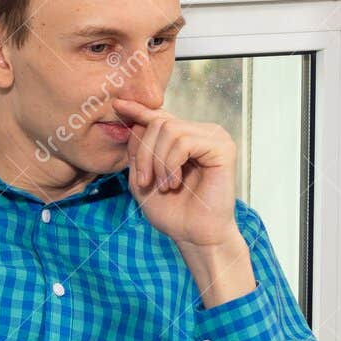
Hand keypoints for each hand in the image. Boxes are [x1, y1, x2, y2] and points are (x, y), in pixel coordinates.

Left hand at [113, 98, 240, 248]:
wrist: (195, 236)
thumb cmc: (173, 212)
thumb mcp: (143, 179)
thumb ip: (137, 152)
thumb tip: (133, 124)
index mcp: (186, 138)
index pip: (160, 116)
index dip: (138, 109)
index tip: (117, 105)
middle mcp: (202, 133)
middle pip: (159, 122)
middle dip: (144, 154)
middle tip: (145, 182)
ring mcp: (214, 137)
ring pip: (169, 130)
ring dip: (158, 162)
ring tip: (165, 187)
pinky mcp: (223, 147)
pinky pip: (184, 142)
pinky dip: (171, 164)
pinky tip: (174, 183)